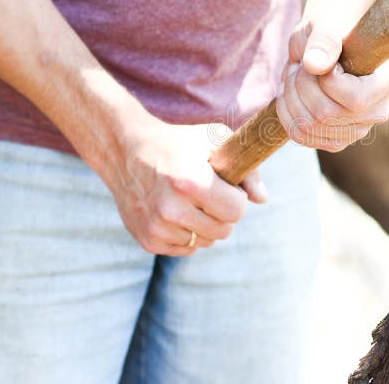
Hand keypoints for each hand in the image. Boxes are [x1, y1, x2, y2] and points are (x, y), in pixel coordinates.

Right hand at [99, 120, 266, 255]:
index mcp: (189, 182)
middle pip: (224, 230)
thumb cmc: (179, 143)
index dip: (236, 198)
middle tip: (209, 193)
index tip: (226, 186)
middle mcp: (170, 209)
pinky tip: (175, 211)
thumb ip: (247, 169)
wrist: (126, 151)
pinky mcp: (147, 240)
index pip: (236, 211)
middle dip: (223, 213)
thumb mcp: (214, 140)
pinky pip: (186, 248)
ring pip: (206, 242)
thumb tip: (263, 199)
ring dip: (205, 224)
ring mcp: (156, 227)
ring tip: (189, 200)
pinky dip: (187, 233)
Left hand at [277, 19, 388, 151]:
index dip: (326, 80)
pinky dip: (285, 113)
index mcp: (387, 82)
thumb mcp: (327, 24)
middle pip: (326, 114)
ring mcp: (356, 130)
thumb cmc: (330, 28)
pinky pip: (301, 136)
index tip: (321, 59)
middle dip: (301, 84)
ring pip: (309, 126)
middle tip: (300, 64)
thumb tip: (315, 64)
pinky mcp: (335, 141)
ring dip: (290, 96)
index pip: (354, 99)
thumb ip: (325, 40)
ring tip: (295, 75)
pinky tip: (288, 92)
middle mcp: (377, 111)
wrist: (322, 42)